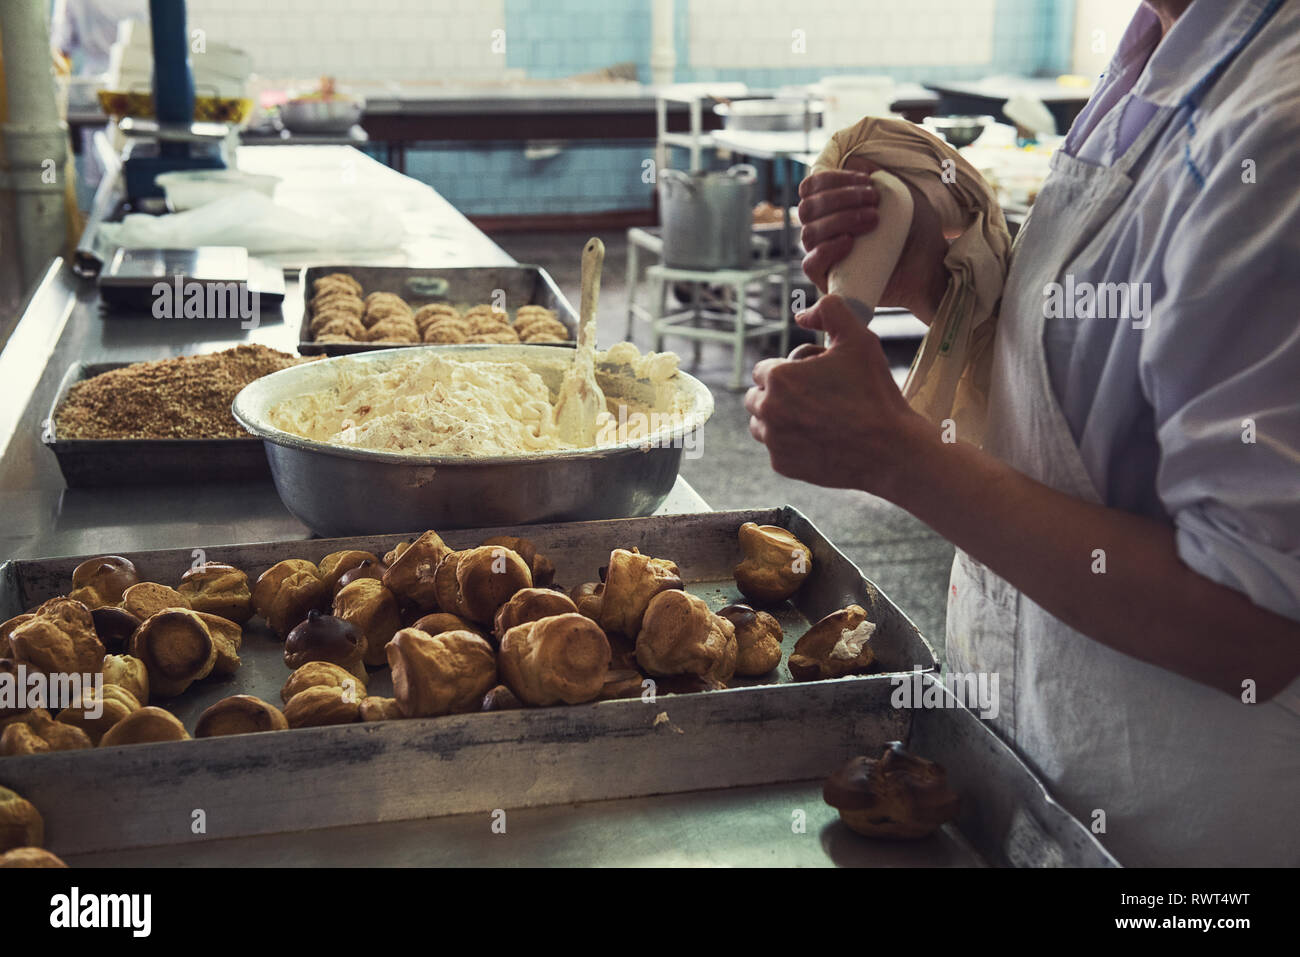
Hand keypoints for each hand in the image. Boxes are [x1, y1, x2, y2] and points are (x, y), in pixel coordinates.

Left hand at [745, 295, 928, 495]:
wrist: (891, 450)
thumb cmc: (875, 393)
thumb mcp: (859, 338)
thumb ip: (830, 311)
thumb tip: (802, 315)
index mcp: (778, 377)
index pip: (763, 369)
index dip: (789, 370)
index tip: (812, 378)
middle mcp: (767, 410)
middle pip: (756, 396)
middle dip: (778, 394)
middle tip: (812, 397)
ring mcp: (773, 441)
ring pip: (760, 424)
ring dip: (778, 418)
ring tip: (813, 417)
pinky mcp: (783, 465)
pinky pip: (776, 449)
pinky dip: (791, 444)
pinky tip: (820, 439)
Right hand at [797, 159, 949, 323]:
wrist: (930, 267)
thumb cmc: (916, 232)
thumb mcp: (899, 197)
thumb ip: (878, 177)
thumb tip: (855, 161)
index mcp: (832, 209)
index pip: (811, 187)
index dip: (831, 178)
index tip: (866, 180)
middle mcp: (823, 232)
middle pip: (808, 208)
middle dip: (840, 198)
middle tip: (874, 200)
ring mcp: (824, 257)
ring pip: (809, 233)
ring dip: (840, 220)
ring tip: (874, 220)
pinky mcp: (830, 282)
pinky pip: (811, 264)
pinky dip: (826, 250)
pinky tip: (850, 242)